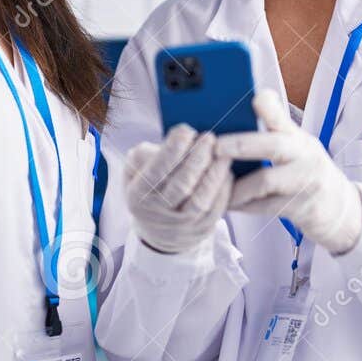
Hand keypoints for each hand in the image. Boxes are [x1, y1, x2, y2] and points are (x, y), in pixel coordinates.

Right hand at [122, 125, 232, 253]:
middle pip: (181, 186)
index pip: (155, 172)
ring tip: (223, 153)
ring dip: (214, 173)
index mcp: (139, 196)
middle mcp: (159, 214)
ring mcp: (182, 226)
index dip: (171, 150)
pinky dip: (223, 189)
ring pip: (201, 200)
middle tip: (209, 137)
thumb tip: (172, 142)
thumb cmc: (148, 189)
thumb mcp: (135, 171)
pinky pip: (216, 209)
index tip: (185, 130)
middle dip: (197, 159)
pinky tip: (226, 171)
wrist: (158, 231)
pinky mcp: (202, 230)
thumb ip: (147, 154)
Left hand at [213, 91, 361, 254]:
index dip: (269, 106)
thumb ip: (276, 126)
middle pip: (274, 145)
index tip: (253, 98)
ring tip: (216, 185)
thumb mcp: (298, 145)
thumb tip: (258, 96)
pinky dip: (244, 205)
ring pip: (266, 181)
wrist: (341, 208)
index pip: (284, 117)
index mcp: (300, 138)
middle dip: (241, 144)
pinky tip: (228, 203)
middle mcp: (306, 156)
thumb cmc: (308, 171)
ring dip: (237, 185)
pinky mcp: (301, 207)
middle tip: (215, 148)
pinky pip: (265, 207)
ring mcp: (306, 183)